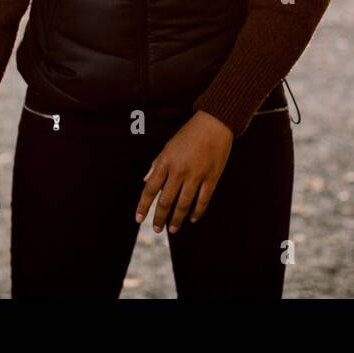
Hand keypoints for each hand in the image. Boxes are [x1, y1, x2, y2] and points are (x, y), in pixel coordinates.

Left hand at [135, 110, 232, 233]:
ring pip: (184, 204)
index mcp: (166, 161)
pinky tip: (192, 218)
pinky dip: (197, 211)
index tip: (138, 219)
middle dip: (159, 218)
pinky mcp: (212, 177)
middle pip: (166, 201)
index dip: (143, 206)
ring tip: (172, 229)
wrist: (215, 123)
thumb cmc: (189, 134)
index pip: (150, 189)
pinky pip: (203, 200)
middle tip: (156, 230)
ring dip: (177, 219)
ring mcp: (196, 175)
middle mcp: (179, 170)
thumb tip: (146, 181)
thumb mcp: (168, 146)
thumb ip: (157, 164)